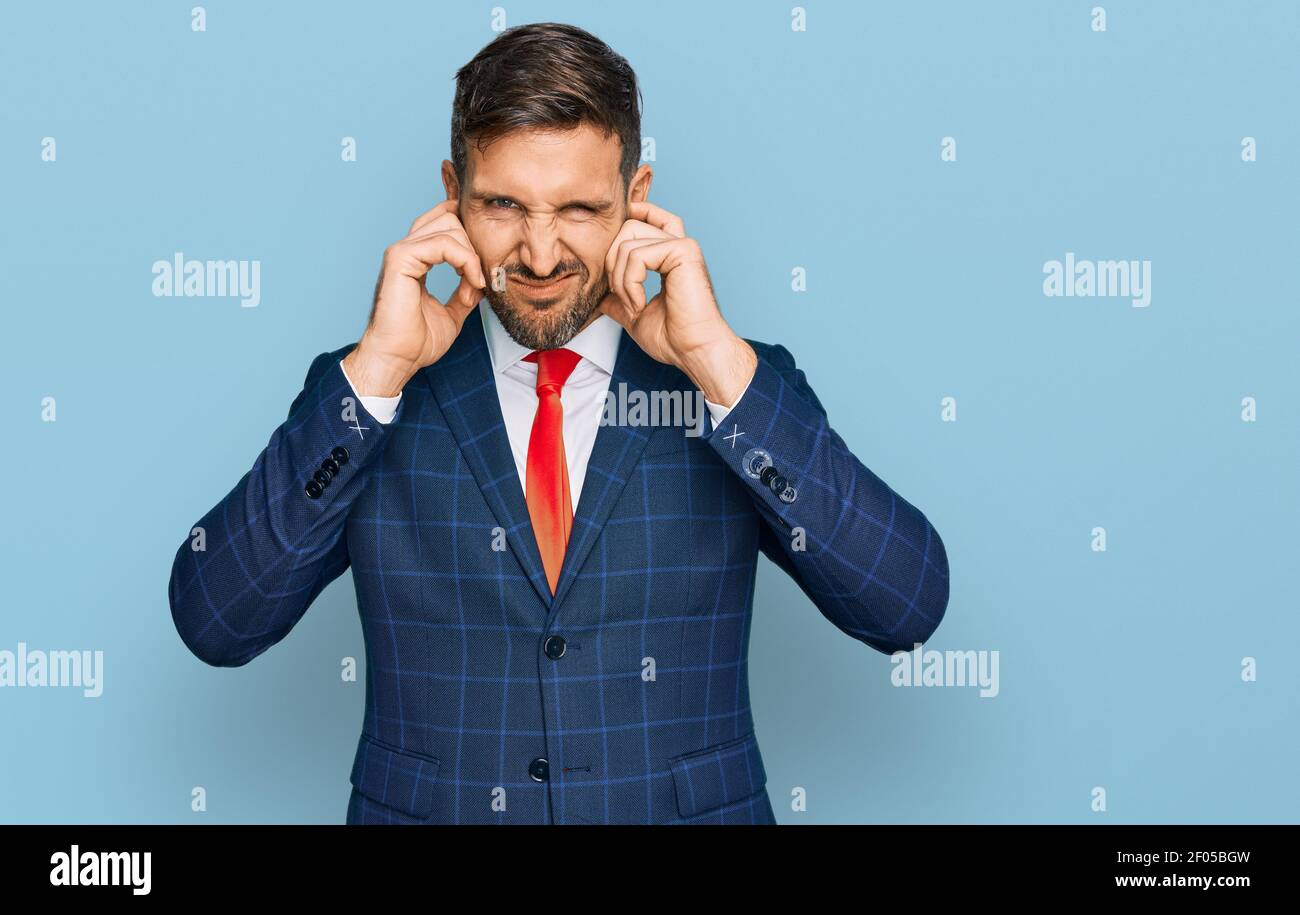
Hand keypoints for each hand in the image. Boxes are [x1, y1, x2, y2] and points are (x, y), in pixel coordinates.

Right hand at [343, 199, 487, 395]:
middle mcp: (406, 250)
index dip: (468, 233)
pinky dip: (465, 260)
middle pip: (449, 218)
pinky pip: (442, 243)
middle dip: (473, 244)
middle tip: (481, 278)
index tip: (485, 265)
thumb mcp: (453, 313)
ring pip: (448, 225)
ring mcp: (401, 252)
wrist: (397, 360)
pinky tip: (471, 280)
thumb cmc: (416, 343)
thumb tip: (483, 280)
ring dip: (471, 254)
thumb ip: (465, 292)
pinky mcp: (400, 259)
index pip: (443, 223)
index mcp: (415, 259)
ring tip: (476, 283)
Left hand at [599, 200, 755, 406]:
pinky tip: (640, 304)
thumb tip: (601, 298)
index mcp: (671, 257)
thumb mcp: (637, 317)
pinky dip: (630, 283)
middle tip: (620, 296)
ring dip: (620, 280)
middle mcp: (678, 246)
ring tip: (633, 305)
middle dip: (612, 261)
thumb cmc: (674, 339)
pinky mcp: (683, 251)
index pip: (651, 217)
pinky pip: (637, 255)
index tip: (618, 224)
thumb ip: (620, 302)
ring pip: (628, 241)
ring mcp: (682, 246)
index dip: (634, 212)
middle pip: (629, 226)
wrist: (693, 351)